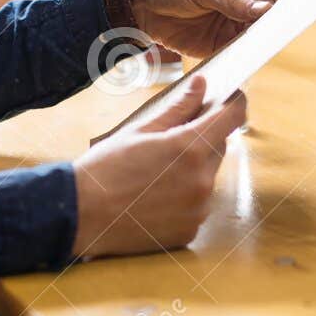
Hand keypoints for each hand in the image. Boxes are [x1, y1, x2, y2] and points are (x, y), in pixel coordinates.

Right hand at [72, 74, 246, 256]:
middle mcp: (202, 181)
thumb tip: (200, 85)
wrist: (80, 215)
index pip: (231, 118)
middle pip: (218, 148)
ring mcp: (198, 209)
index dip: (235, 103)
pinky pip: (197, 204)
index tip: (232, 97)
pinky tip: (156, 194)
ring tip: (156, 171)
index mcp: (191, 149)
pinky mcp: (190, 231)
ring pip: (208, 177)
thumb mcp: (141, 130)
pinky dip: (184, 196)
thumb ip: (178, 108)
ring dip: (193, 169)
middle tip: (173, 137)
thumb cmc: (105, 169)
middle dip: (203, 138)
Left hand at [128, 0, 289, 57]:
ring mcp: (237, 19)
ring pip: (261, 31)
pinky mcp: (226, 40)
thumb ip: (232, 0)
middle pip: (274, 8)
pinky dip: (248, 53)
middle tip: (283, 30)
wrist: (143, 7)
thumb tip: (266, 10)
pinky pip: (243, 48)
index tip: (290, 8)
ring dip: (264, 38)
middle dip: (279, 19)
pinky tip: (250, 57)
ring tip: (266, 45)